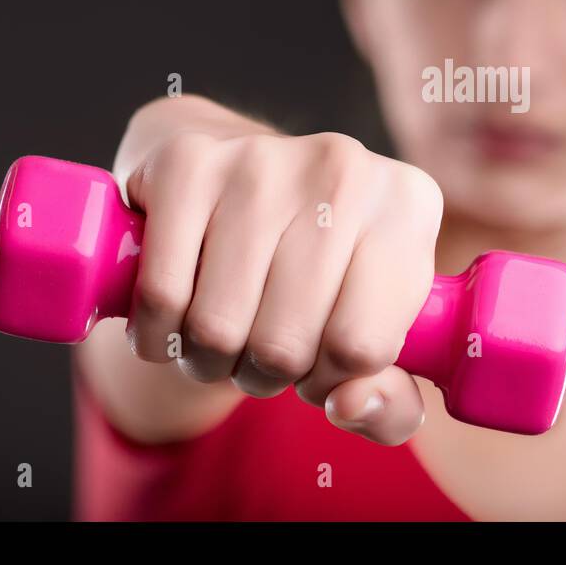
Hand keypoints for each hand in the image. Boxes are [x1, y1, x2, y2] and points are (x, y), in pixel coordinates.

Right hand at [122, 126, 443, 445]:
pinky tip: (175, 319)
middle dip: (264, 374)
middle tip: (262, 348)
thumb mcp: (375, 334)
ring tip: (223, 333)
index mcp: (409, 207)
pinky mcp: (187, 161)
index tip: (318, 361)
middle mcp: (344, 169)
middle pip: (284, 344)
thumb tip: (348, 405)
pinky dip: (157, 335)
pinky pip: (161, 295)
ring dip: (208, 360)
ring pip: (217, 326)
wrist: (236, 178)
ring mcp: (262, 159)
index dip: (328, 380)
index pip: (362, 348)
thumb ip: (389, 400)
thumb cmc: (319, 272)